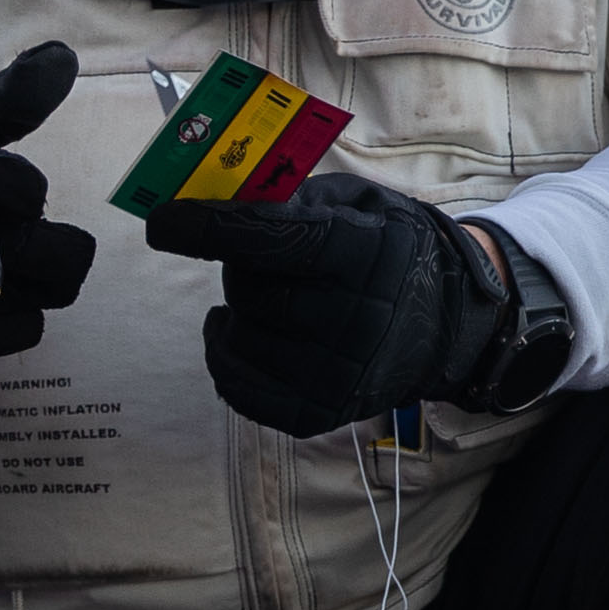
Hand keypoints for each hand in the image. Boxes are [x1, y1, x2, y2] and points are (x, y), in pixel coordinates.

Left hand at [142, 175, 550, 436]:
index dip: (209, 228)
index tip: (162, 223)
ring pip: (238, 336)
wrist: (446, 325)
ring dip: (239, 312)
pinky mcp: (317, 411)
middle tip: (269, 262)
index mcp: (359, 253)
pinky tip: (238, 334)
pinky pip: (238, 388)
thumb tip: (221, 200)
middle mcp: (349, 318)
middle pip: (249, 288)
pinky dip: (227, 357)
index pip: (271, 239)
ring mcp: (334, 373)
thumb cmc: (389, 251)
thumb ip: (294, 198)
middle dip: (243, 268)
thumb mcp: (357, 203)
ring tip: (272, 299)